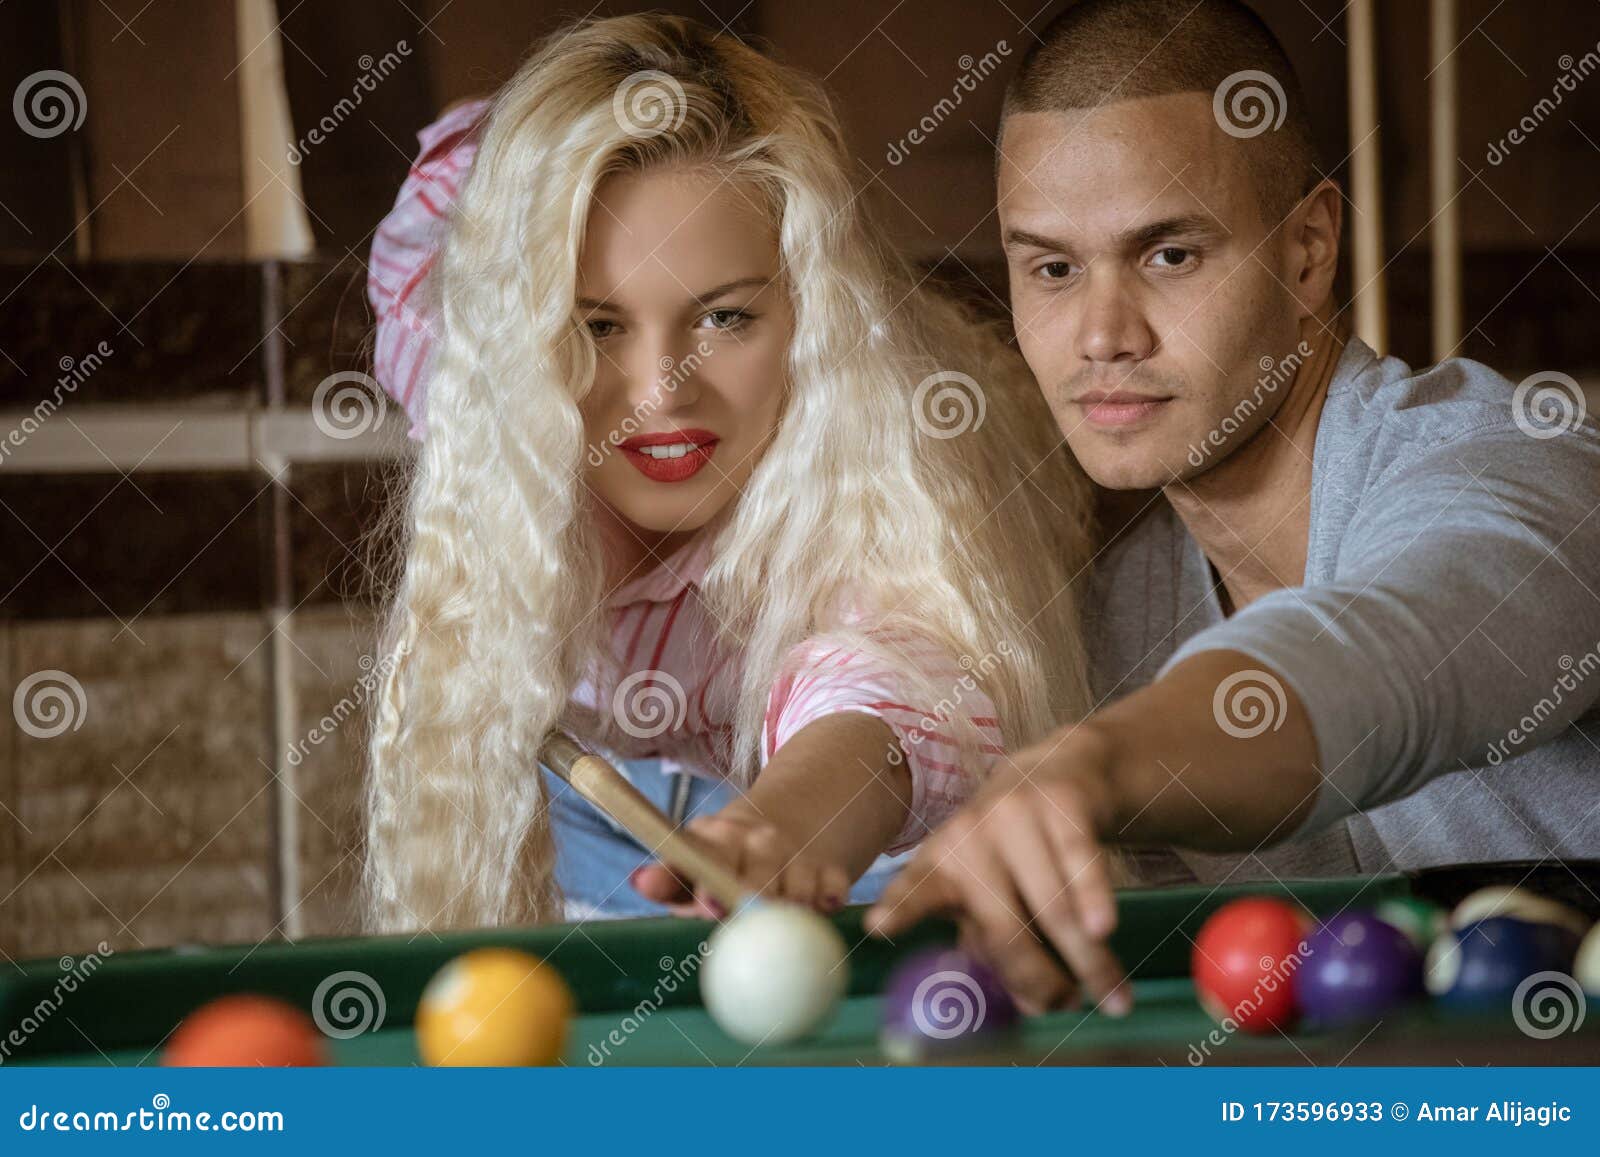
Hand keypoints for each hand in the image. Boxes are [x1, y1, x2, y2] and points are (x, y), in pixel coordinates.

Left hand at [630, 803, 852, 915]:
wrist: (774, 832)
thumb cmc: (719, 865)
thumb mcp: (690, 867)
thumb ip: (667, 880)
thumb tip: (641, 881)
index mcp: (718, 839)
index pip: (712, 856)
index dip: (710, 880)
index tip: (709, 904)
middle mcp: (758, 841)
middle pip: (761, 875)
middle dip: (755, 901)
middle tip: (751, 923)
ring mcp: (796, 852)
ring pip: (798, 889)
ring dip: (791, 910)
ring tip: (781, 926)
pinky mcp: (827, 866)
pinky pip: (833, 887)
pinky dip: (828, 900)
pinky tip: (822, 907)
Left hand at [865, 725, 1131, 1015]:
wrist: (1059, 769)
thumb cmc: (1014, 850)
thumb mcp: (990, 888)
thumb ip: (1000, 946)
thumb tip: (1034, 1007)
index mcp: (940, 864)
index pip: (915, 891)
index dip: (899, 909)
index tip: (879, 927)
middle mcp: (969, 837)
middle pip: (1003, 927)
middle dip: (1038, 979)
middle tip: (1067, 1010)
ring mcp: (1014, 817)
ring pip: (1053, 906)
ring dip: (1088, 961)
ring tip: (1115, 1001)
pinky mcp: (1061, 804)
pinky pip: (1081, 864)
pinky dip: (1094, 900)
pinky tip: (1104, 931)